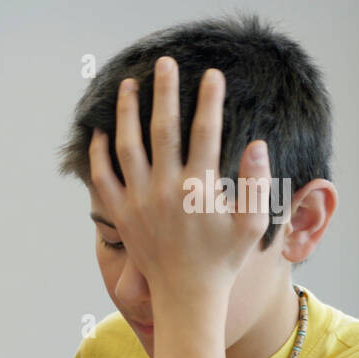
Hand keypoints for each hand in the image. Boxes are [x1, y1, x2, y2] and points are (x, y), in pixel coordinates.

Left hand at [88, 57, 270, 303]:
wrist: (185, 295)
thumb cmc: (224, 259)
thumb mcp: (252, 224)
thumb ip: (257, 183)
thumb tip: (259, 143)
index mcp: (199, 188)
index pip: (205, 131)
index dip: (209, 99)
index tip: (211, 74)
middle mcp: (165, 190)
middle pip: (162, 128)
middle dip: (164, 91)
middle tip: (164, 62)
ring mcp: (139, 201)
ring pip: (127, 146)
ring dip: (126, 112)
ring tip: (127, 85)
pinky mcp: (121, 215)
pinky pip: (103, 178)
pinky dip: (99, 153)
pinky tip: (101, 131)